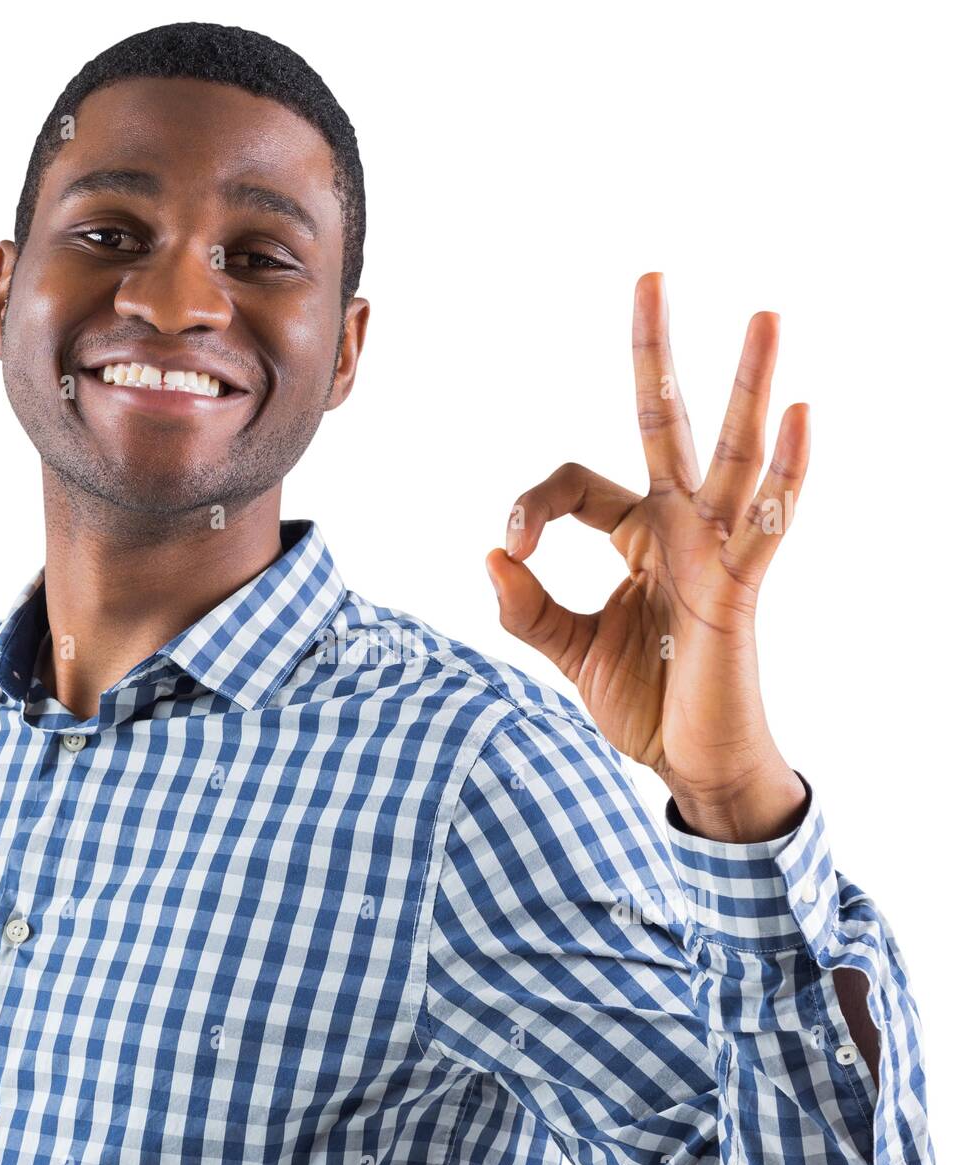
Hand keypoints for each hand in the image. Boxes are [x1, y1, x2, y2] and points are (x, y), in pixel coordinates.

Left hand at [485, 272, 807, 842]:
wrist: (690, 761)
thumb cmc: (647, 700)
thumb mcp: (569, 651)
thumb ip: (528, 609)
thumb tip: (490, 556)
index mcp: (638, 534)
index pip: (576, 483)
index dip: (534, 503)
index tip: (511, 546)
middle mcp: (680, 527)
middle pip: (666, 424)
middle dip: (655, 355)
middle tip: (648, 277)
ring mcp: (716, 551)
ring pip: (733, 453)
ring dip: (746, 385)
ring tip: (764, 316)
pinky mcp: (740, 589)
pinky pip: (767, 522)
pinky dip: (788, 473)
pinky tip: (801, 415)